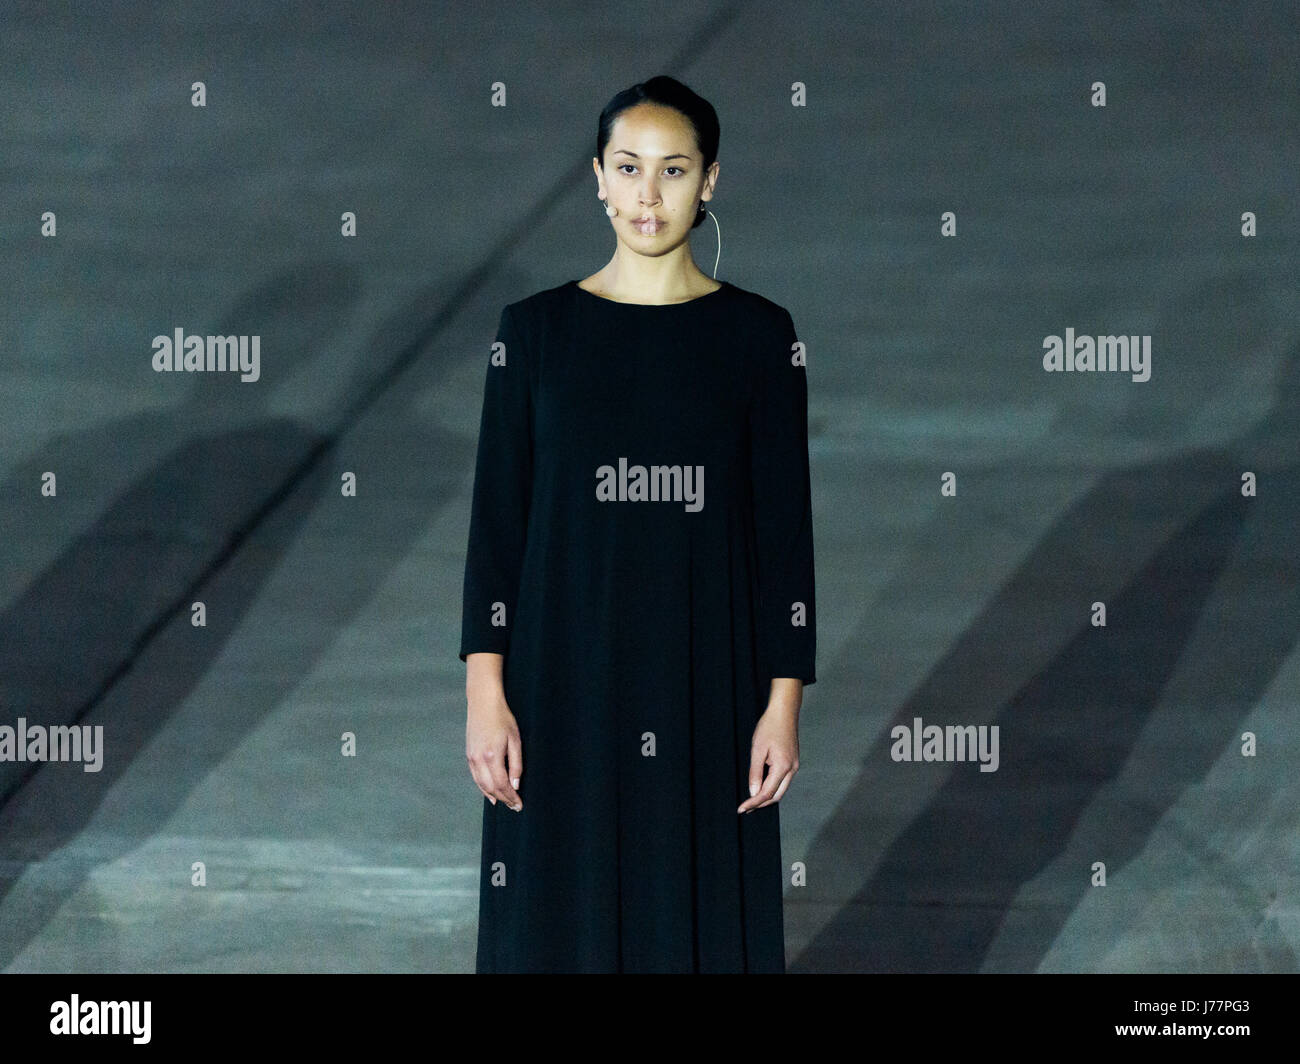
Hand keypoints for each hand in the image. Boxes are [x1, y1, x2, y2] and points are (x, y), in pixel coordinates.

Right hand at [466, 686, 523, 810]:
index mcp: (492, 756)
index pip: (502, 785)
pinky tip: (490, 793)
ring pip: (482, 785)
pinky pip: (475, 777)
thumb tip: (516, 785)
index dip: (511, 797)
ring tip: (505, 803)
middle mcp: (478, 760)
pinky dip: (483, 788)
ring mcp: (471, 758)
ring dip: (493, 796)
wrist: (483, 703)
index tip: (519, 805)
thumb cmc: (503, 718)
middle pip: (491, 788)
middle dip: (504, 799)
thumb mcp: (515, 739)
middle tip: (515, 807)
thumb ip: (516, 764)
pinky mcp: (468, 755)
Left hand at [737, 697, 799, 813]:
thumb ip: (755, 773)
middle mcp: (792, 769)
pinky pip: (783, 781)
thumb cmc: (769, 727)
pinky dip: (772, 786)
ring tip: (751, 799)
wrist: (784, 712)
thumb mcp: (757, 749)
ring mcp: (794, 766)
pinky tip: (761, 785)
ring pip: (781, 789)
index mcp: (783, 767)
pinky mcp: (793, 762)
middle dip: (761, 803)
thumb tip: (753, 793)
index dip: (753, 802)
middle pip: (777, 796)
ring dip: (766, 796)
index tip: (742, 808)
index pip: (767, 793)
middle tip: (745, 808)